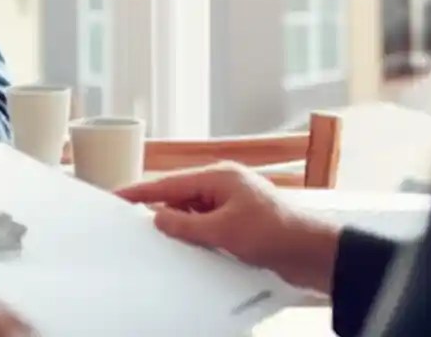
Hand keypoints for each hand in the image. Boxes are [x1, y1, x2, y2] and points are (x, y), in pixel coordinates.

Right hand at [115, 162, 341, 292]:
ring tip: (162, 243)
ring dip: (181, 229)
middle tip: (132, 226)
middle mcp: (223, 187)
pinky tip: (187, 250)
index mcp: (218, 177)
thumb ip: (185, 225)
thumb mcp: (223, 231)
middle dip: (159, 213)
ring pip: (192, 215)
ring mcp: (232, 205)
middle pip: (179, 198)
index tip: (117, 196)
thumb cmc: (275, 233)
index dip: (140, 192)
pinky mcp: (239, 223)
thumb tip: (158, 218)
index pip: (169, 184)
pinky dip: (196, 238)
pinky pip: (206, 228)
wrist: (314, 253)